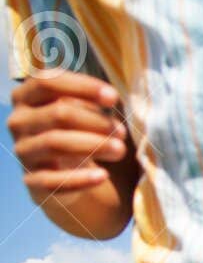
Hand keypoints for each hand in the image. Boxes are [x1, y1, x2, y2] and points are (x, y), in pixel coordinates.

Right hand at [6, 71, 127, 195]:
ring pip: (55, 143)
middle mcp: (19, 122)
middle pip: (57, 114)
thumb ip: (91, 102)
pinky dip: (80, 179)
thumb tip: (112, 98)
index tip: (113, 97)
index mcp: (27, 97)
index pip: (46, 82)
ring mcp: (23, 151)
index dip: (81, 87)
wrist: (72, 177)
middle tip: (122, 132)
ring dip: (93, 145)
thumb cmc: (81, 134)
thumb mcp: (83, 113)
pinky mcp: (32, 181)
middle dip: (95, 121)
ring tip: (120, 150)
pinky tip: (103, 176)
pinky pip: (52, 180)